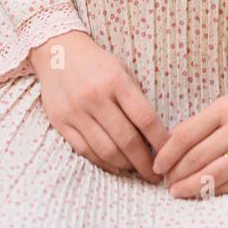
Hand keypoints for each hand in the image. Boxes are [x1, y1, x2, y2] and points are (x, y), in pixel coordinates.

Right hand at [30, 31, 169, 183]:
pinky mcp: (61, 122)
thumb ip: (136, 98)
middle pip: (127, 140)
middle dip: (145, 162)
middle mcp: (95, 97)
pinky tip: (115, 165)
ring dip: (125, 165)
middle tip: (155, 174)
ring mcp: (76, 111)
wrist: (58, 52)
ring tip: (136, 170)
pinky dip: (103, 162)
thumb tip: (154, 134)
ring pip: (106, 150)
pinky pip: (85, 150)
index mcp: (116, 81)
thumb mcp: (122, 70)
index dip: (160, 140)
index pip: (145, 118)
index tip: (169, 153)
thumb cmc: (97, 63)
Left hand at [151, 56, 227, 198]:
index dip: (167, 154)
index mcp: (225, 109)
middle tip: (163, 182)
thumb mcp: (226, 102)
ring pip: (215, 174)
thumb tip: (172, 146)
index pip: (186, 136)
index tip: (157, 165)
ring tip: (177, 191)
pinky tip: (202, 192)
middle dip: (176, 173)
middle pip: (198, 157)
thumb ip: (202, 122)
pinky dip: (215, 190)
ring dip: (191, 186)